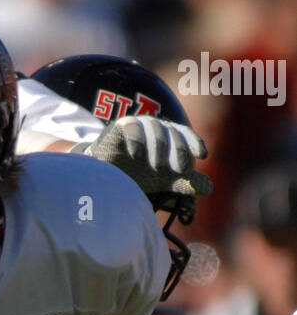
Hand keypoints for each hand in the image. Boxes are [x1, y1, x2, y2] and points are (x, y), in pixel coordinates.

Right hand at [80, 117, 211, 200]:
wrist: (106, 174)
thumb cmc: (138, 174)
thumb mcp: (163, 180)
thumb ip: (184, 183)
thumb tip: (209, 188)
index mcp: (169, 138)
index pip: (184, 134)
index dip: (193, 143)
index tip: (201, 155)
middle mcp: (155, 128)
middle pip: (171, 131)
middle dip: (178, 149)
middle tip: (178, 169)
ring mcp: (137, 126)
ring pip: (153, 126)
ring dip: (159, 146)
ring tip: (157, 167)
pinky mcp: (119, 128)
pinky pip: (131, 125)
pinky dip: (136, 138)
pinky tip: (137, 154)